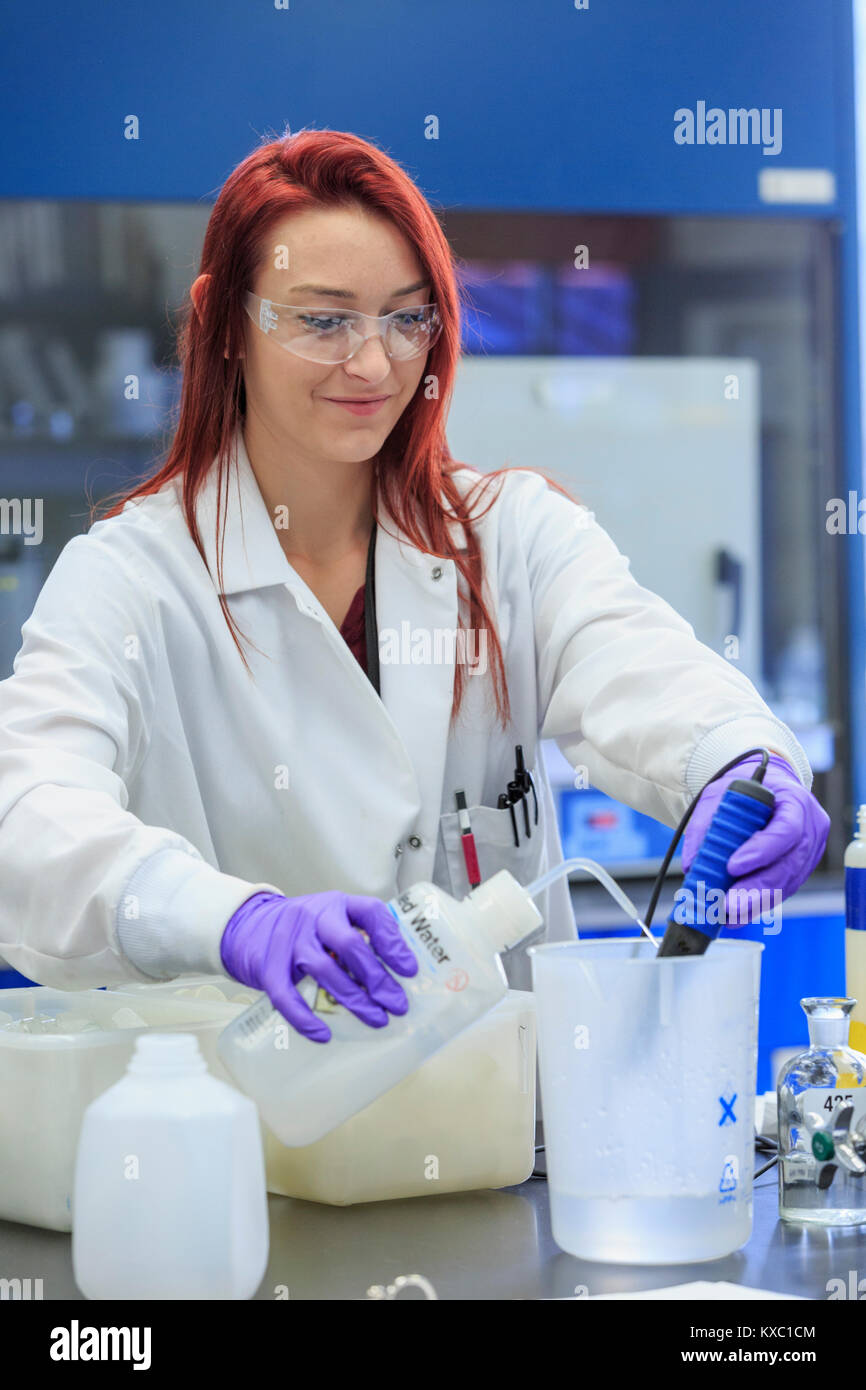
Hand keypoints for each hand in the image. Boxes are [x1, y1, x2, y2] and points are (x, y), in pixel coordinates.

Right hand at [220, 890, 418, 1041]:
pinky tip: (323, 1035)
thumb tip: (400, 972)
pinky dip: (304, 1019)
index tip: (410, 970)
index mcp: (337, 904)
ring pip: (324, 969)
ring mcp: (289, 941)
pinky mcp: (268, 966)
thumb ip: (361, 935)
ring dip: (353, 999)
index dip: (392, 941)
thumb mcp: (334, 918)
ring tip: (377, 1019)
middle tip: (398, 1004)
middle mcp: (313, 917)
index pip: (370, 913)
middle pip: (349, 944)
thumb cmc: (305, 928)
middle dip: (377, 978)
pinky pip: (286, 996)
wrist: (249, 926)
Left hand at [681, 753, 829, 924]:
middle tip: (729, 904)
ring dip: (755, 903)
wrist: (765, 791)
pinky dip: (758, 905)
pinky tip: (737, 916)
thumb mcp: (720, 795)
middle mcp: (810, 829)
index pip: (785, 830)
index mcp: (795, 802)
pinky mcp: (801, 870)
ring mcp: (810, 852)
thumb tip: (693, 864)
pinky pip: (782, 891)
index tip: (733, 866)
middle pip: (788, 865)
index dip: (761, 851)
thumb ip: (706, 825)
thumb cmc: (745, 791)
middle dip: (756, 889)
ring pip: (786, 884)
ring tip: (728, 915)